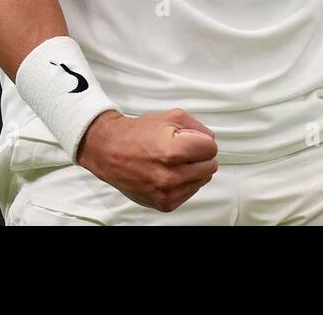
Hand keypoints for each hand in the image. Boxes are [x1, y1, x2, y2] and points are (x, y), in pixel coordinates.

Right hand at [77, 108, 218, 212]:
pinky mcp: (164, 204)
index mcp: (175, 152)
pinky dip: (184, 183)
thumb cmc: (139, 134)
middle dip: (200, 156)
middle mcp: (171, 176)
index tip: (190, 140)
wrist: (111, 151)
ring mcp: (167, 193)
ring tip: (173, 162)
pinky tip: (168, 173)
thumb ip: (199, 127)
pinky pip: (190, 192)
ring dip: (193, 170)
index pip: (212, 149)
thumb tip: (211, 140)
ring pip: (202, 180)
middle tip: (182, 150)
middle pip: (211, 166)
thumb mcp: (172, 117)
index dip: (202, 141)